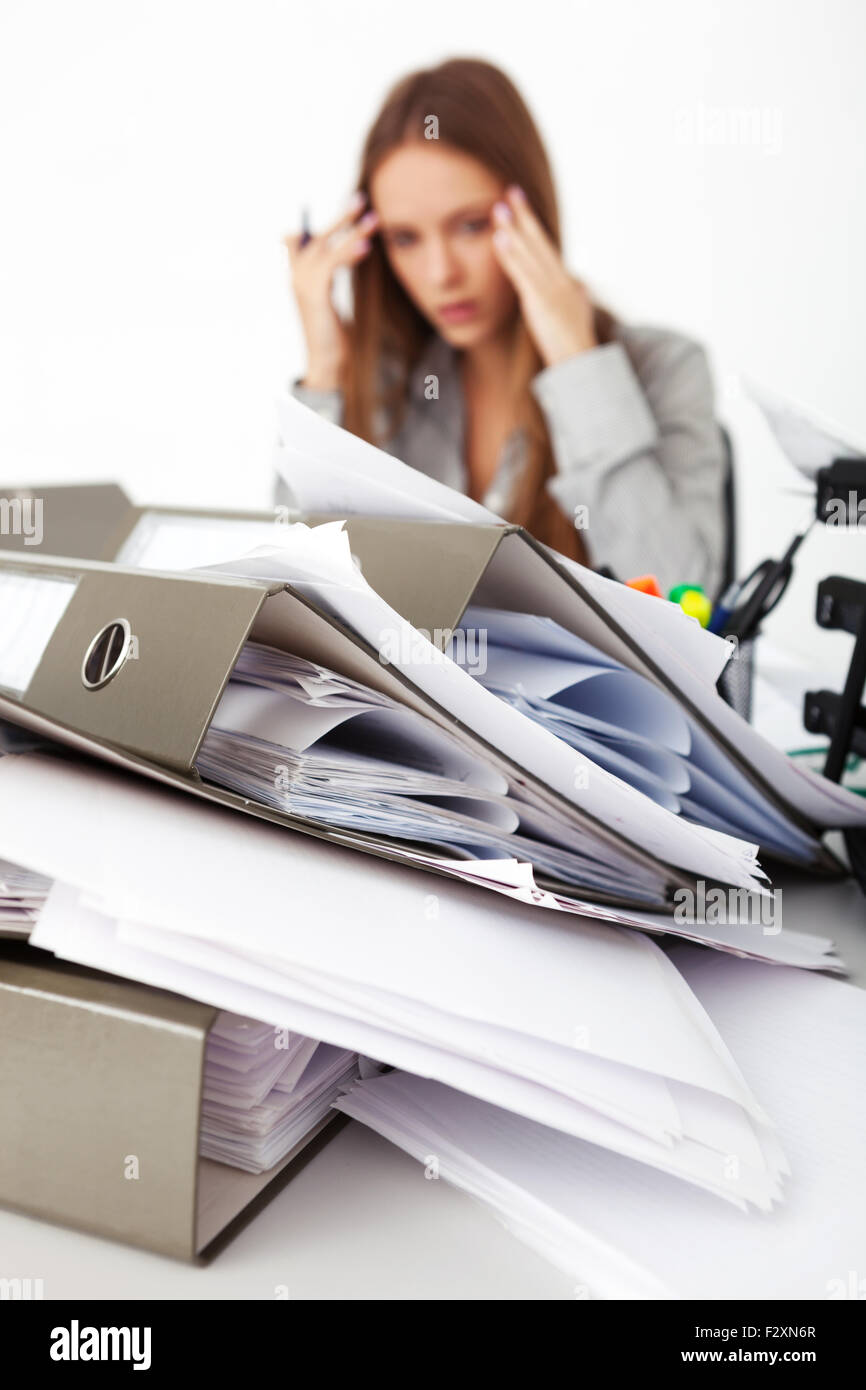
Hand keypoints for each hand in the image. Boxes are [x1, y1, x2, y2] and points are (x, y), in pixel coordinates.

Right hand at [283, 193, 378, 389]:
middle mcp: (296, 276)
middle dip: (340, 217)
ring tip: (373, 221)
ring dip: (351, 231)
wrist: (328, 363)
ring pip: (326, 247)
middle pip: (316, 236)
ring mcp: (301, 284)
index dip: (318, 225)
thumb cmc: (333, 336)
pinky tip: (365, 248)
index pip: (298, 239)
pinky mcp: (313, 294)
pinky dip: (347, 254)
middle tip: (361, 198)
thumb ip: (330, 278)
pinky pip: (331, 265)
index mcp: (299, 277)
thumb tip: (346, 256)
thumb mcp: (330, 302)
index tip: (347, 210)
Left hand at [491, 186, 596, 366]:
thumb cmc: (575, 346)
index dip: (533, 227)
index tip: (522, 205)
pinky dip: (510, 255)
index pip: (547, 249)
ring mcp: (552, 290)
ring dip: (513, 229)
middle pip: (540, 242)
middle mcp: (561, 280)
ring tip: (498, 208)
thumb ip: (576, 296)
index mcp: (567, 283)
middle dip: (524, 215)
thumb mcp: (578, 314)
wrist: (580, 363)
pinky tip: (499, 238)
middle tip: (510, 191)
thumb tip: (580, 283)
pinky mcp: (541, 302)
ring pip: (529, 253)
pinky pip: (522, 273)